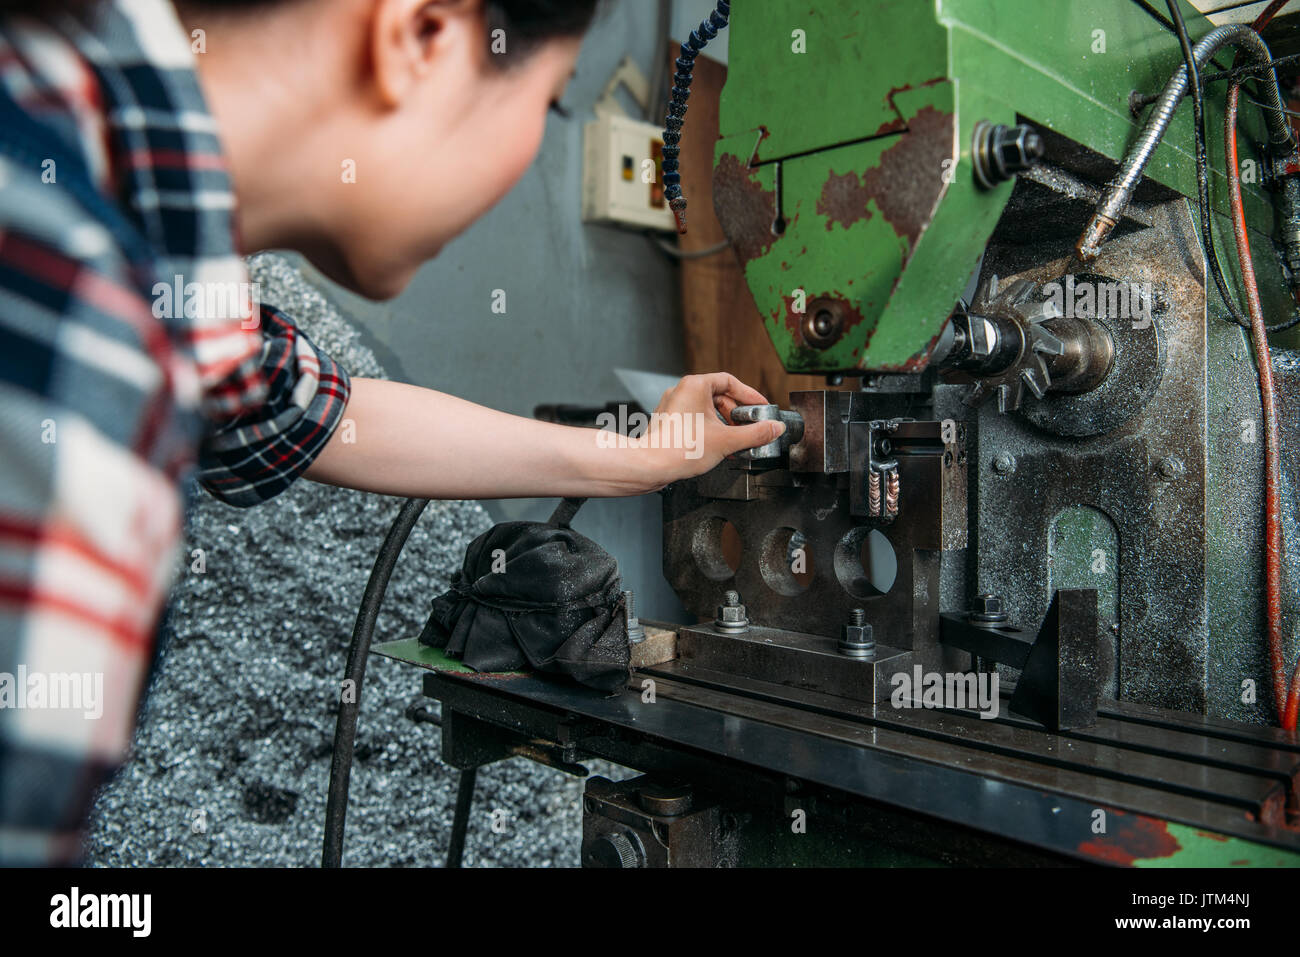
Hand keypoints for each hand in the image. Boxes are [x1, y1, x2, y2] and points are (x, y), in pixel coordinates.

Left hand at [640, 373, 786, 487]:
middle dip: (737, 413)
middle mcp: (681, 391)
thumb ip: (756, 433)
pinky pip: (695, 420)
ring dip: (724, 423)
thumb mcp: (728, 440)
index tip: (760, 407)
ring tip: (735, 439)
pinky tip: (717, 446)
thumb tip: (775, 428)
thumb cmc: (680, 448)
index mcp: (695, 385)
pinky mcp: (668, 422)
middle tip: (750, 426)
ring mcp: (673, 406)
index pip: (730, 381)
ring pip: (706, 410)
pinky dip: (710, 429)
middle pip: (718, 396)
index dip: (749, 394)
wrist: (651, 465)